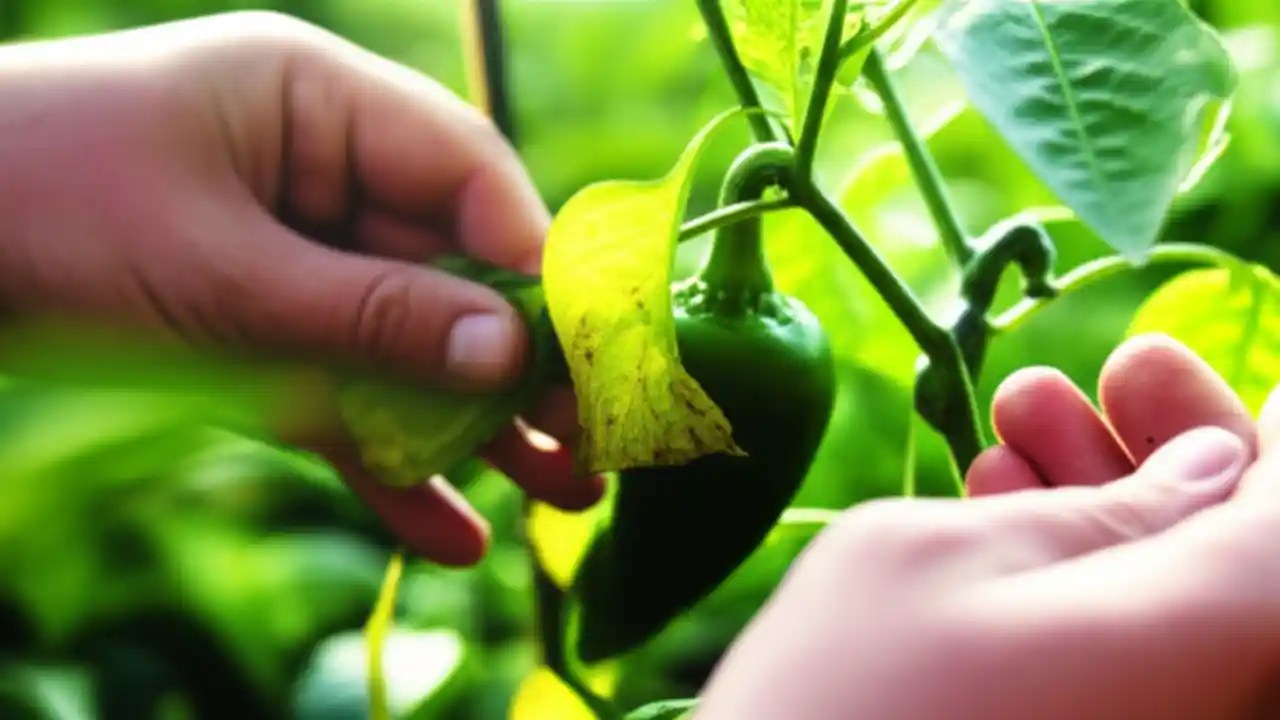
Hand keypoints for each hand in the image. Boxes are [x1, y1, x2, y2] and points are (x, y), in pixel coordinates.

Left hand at [0, 12, 601, 563]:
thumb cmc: (43, 213)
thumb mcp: (219, 270)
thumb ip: (370, 314)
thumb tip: (512, 355)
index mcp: (318, 107)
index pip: (465, 173)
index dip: (532, 259)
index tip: (587, 345)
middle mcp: (320, 179)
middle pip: (451, 273)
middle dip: (521, 362)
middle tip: (593, 441)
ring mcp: (293, 265)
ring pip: (408, 346)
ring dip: (477, 425)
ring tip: (561, 497)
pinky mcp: (258, 343)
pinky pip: (343, 401)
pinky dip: (390, 464)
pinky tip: (450, 535)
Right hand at [699, 335, 1279, 719]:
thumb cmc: (834, 693)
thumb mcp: (942, 556)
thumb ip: (1099, 512)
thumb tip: (1212, 468)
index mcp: (1204, 637)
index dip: (1271, 435)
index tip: (1203, 374)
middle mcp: (1204, 704)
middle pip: (1240, 558)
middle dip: (1166, 450)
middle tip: (1086, 373)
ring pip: (1178, 604)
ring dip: (1110, 505)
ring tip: (1007, 418)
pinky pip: (1129, 656)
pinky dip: (1083, 580)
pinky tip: (995, 508)